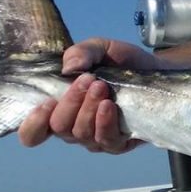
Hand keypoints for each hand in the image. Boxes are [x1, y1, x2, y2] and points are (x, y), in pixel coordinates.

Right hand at [17, 37, 161, 153]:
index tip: (46, 103)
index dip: (33, 124)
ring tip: (101, 87)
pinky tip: (109, 106)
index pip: (33, 133)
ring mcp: (96, 138)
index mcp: (60, 109)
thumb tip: (68, 68)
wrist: (157, 69)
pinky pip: (106, 141)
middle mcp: (74, 128)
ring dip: (88, 109)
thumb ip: (81, 53)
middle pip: (59, 128)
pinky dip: (104, 123)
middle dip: (70, 102)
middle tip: (88, 80)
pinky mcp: (119, 143)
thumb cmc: (121, 63)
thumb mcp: (100, 48)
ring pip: (81, 134)